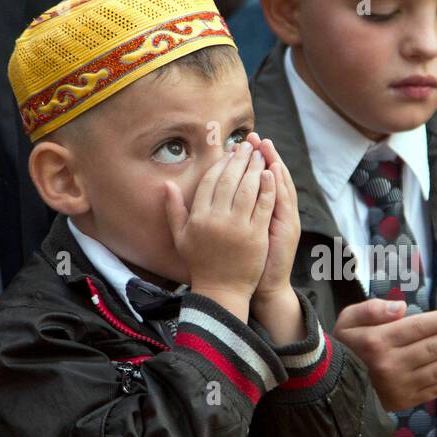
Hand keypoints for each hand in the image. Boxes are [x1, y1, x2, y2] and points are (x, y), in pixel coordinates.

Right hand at [165, 141, 274, 319]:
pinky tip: (270, 174)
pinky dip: (267, 188)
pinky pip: (263, 206)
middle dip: (239, 160)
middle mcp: (216, 219)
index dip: (220, 164)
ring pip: (247, 189)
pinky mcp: (256, 235)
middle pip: (229, 180)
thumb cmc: (200, 263)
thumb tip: (166, 184)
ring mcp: (237, 227)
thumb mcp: (181, 237)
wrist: (221, 290)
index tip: (229, 152)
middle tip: (247, 146)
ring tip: (260, 155)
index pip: (210, 182)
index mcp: (198, 217)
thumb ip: (174, 210)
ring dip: (254, 168)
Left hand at [247, 133, 300, 302]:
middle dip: (264, 155)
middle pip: (272, 176)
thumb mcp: (242, 231)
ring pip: (281, 186)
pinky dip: (278, 188)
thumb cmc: (248, 261)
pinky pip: (283, 204)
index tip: (244, 141)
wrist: (264, 286)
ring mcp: (284, 220)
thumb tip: (220, 189)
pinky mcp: (286, 230)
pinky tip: (272, 172)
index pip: (260, 178)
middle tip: (254, 136)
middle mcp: (278, 211)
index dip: (254, 159)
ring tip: (265, 146)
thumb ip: (235, 210)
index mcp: (265, 210)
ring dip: (274, 164)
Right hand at [332, 300, 436, 410]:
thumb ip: (372, 309)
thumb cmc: (343, 346)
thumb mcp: (348, 319)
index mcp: (376, 342)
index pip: (417, 328)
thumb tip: (403, 307)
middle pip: (433, 349)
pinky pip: (433, 390)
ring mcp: (398, 386)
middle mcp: (389, 365)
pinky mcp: (402, 401)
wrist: (328, 385)